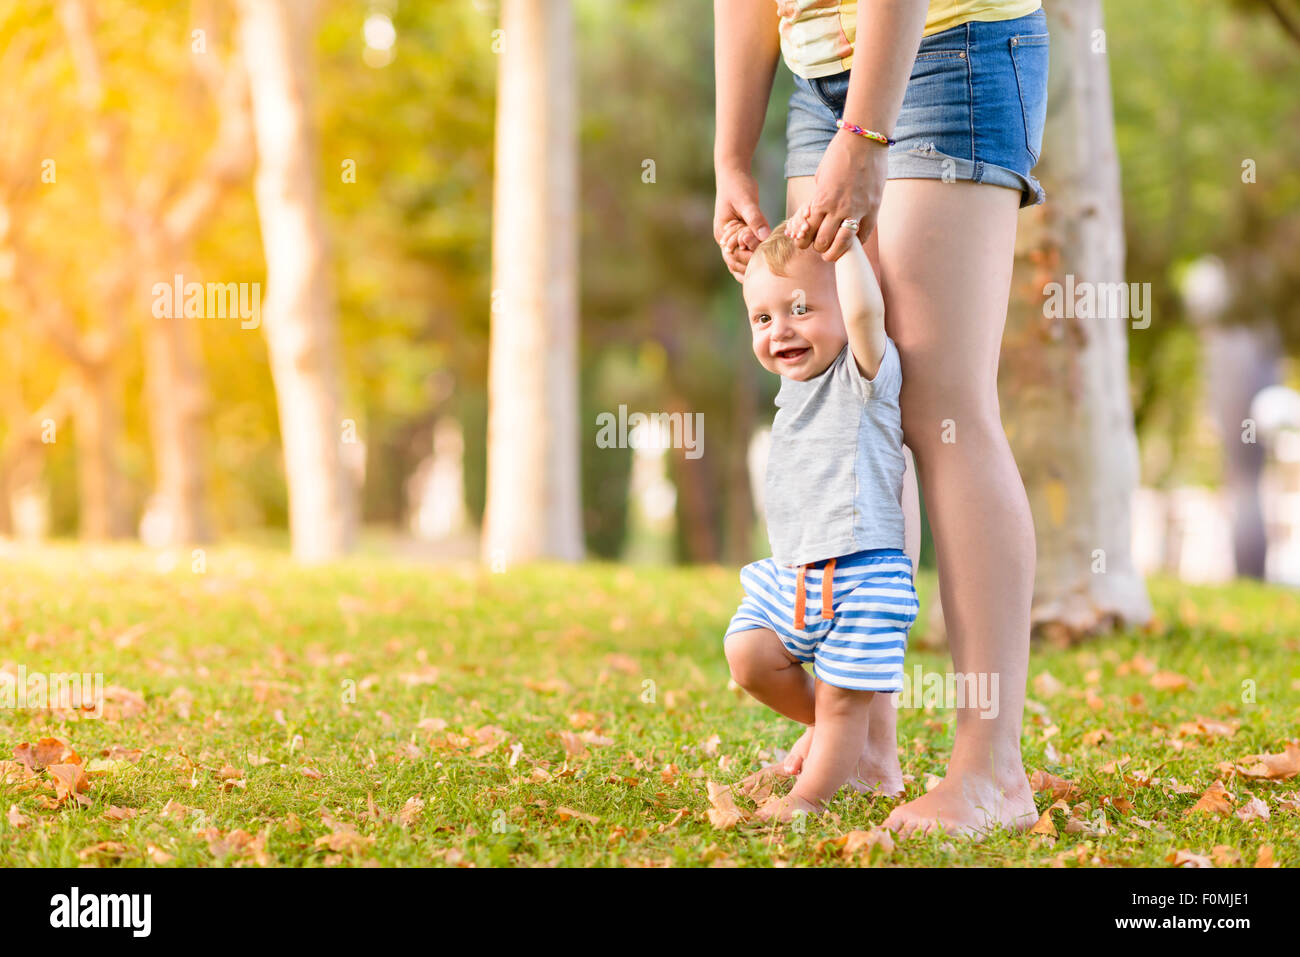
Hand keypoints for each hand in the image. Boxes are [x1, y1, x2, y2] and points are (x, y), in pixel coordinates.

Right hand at [714, 166, 770, 281]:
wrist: (733, 174)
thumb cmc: (738, 185)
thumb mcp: (747, 201)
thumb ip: (755, 219)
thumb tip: (764, 236)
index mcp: (723, 234)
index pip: (734, 255)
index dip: (750, 259)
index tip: (766, 259)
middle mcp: (725, 240)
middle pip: (735, 263)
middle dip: (750, 269)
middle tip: (770, 272)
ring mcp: (731, 240)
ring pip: (738, 263)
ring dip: (750, 270)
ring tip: (767, 277)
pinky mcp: (740, 236)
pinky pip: (744, 254)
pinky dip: (752, 262)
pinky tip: (765, 267)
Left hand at [794, 129, 887, 261]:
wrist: (864, 140)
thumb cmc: (839, 154)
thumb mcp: (822, 177)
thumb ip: (820, 197)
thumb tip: (818, 213)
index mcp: (821, 200)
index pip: (807, 232)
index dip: (804, 241)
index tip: (805, 242)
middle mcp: (838, 208)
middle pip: (823, 242)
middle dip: (819, 248)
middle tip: (820, 248)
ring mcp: (857, 210)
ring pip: (843, 244)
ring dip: (836, 252)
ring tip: (833, 254)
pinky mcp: (873, 208)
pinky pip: (865, 234)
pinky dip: (857, 241)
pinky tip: (853, 241)